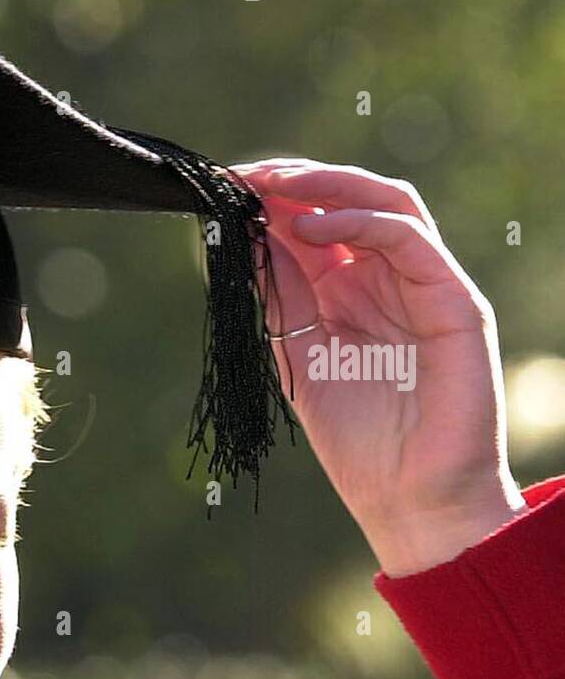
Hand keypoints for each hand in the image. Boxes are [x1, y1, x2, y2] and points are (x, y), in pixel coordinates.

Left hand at [229, 157, 526, 574]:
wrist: (410, 501)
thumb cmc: (359, 446)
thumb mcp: (300, 359)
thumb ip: (281, 301)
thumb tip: (248, 239)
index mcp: (350, 296)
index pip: (314, 226)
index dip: (271, 204)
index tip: (223, 190)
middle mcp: (389, 282)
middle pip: (349, 203)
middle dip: (294, 182)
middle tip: (243, 177)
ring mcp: (425, 287)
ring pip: (385, 203)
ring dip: (326, 186)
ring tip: (272, 187)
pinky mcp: (455, 301)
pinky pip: (409, 240)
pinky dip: (358, 223)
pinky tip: (309, 229)